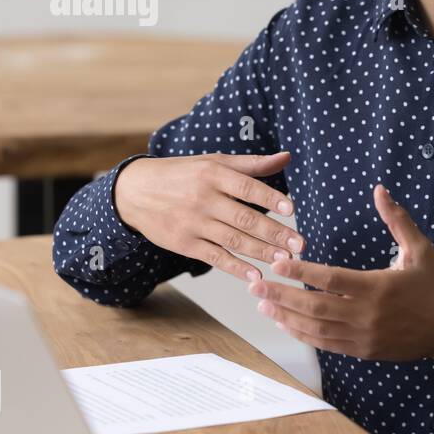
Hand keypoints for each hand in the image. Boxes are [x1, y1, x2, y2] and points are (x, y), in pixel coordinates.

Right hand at [113, 151, 303, 283]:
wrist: (134, 192)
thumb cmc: (182, 175)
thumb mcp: (214, 162)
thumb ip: (252, 164)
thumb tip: (287, 157)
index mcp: (213, 174)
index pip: (247, 187)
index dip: (270, 198)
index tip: (292, 209)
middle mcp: (204, 199)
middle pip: (244, 218)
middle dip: (275, 233)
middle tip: (300, 244)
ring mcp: (193, 223)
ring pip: (233, 240)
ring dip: (261, 252)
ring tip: (285, 261)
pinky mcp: (184, 244)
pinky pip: (214, 257)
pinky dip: (235, 268)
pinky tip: (255, 276)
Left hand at [249, 184, 433, 364]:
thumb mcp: (420, 249)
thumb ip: (397, 220)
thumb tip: (379, 190)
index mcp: (377, 286)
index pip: (329, 278)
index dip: (300, 271)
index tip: (277, 263)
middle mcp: (366, 313)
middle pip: (313, 306)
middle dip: (281, 297)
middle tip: (255, 288)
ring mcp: (364, 336)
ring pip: (316, 329)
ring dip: (287, 317)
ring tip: (264, 307)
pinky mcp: (364, 350)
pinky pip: (327, 344)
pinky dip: (304, 335)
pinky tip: (288, 324)